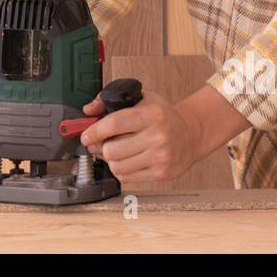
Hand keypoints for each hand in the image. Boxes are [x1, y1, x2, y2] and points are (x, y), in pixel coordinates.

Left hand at [79, 89, 202, 182]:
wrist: (191, 134)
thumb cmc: (162, 116)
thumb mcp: (141, 99)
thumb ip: (110, 100)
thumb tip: (88, 110)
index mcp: (151, 114)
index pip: (114, 124)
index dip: (94, 131)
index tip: (86, 135)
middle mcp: (157, 136)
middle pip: (112, 150)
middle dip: (101, 147)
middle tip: (101, 144)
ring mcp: (160, 157)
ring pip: (117, 167)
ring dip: (110, 161)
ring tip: (115, 152)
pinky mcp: (161, 173)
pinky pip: (127, 178)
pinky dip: (121, 170)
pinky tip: (127, 161)